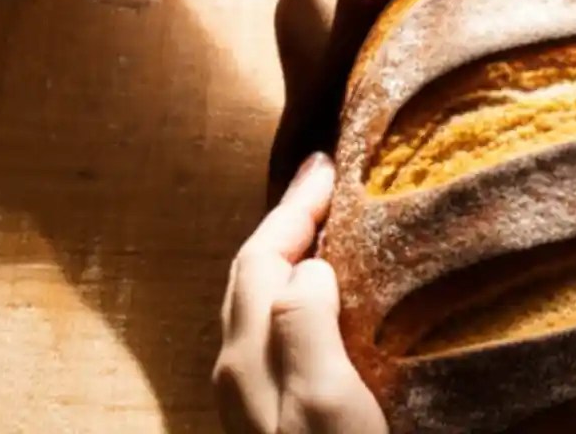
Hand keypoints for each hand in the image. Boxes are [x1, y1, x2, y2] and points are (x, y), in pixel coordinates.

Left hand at [212, 153, 387, 433]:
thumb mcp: (322, 399)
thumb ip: (304, 327)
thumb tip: (308, 264)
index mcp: (247, 354)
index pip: (262, 256)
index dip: (294, 207)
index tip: (329, 165)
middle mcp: (241, 368)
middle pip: (256, 271)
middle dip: (289, 220)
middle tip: (328, 182)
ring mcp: (256, 391)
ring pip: (266, 299)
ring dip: (295, 253)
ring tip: (331, 225)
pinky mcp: (280, 409)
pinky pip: (283, 325)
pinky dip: (304, 290)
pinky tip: (334, 297)